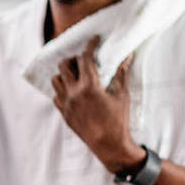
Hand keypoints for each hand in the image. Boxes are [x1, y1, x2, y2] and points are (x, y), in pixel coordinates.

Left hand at [51, 36, 142, 173]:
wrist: (108, 145)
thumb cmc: (118, 120)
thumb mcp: (122, 95)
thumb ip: (121, 73)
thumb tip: (128, 56)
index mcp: (89, 86)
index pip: (85, 58)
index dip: (89, 45)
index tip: (93, 39)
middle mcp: (73, 93)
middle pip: (64, 65)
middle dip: (73, 59)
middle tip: (83, 61)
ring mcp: (66, 104)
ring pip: (56, 80)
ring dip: (65, 74)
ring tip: (76, 75)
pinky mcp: (64, 113)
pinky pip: (56, 96)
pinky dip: (62, 90)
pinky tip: (72, 91)